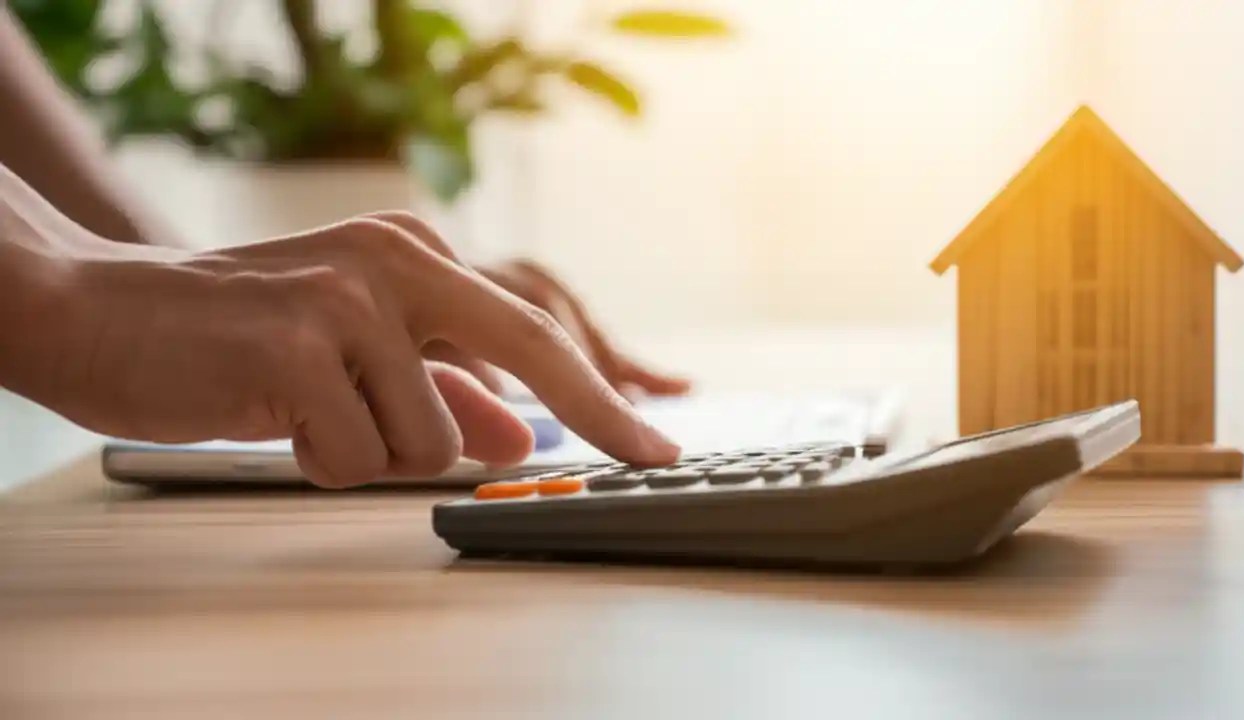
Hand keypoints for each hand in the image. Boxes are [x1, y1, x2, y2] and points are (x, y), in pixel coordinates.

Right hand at [12, 208, 679, 487]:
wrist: (100, 312)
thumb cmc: (237, 341)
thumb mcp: (357, 358)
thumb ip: (445, 390)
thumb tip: (522, 439)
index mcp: (414, 254)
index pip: (533, 334)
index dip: (602, 397)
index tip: (655, 446)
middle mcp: (394, 259)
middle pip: (522, 358)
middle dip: (556, 420)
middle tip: (605, 448)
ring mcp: (346, 297)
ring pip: (427, 439)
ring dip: (368, 450)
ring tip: (305, 411)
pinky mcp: (294, 342)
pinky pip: (354, 454)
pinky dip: (317, 460)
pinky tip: (272, 417)